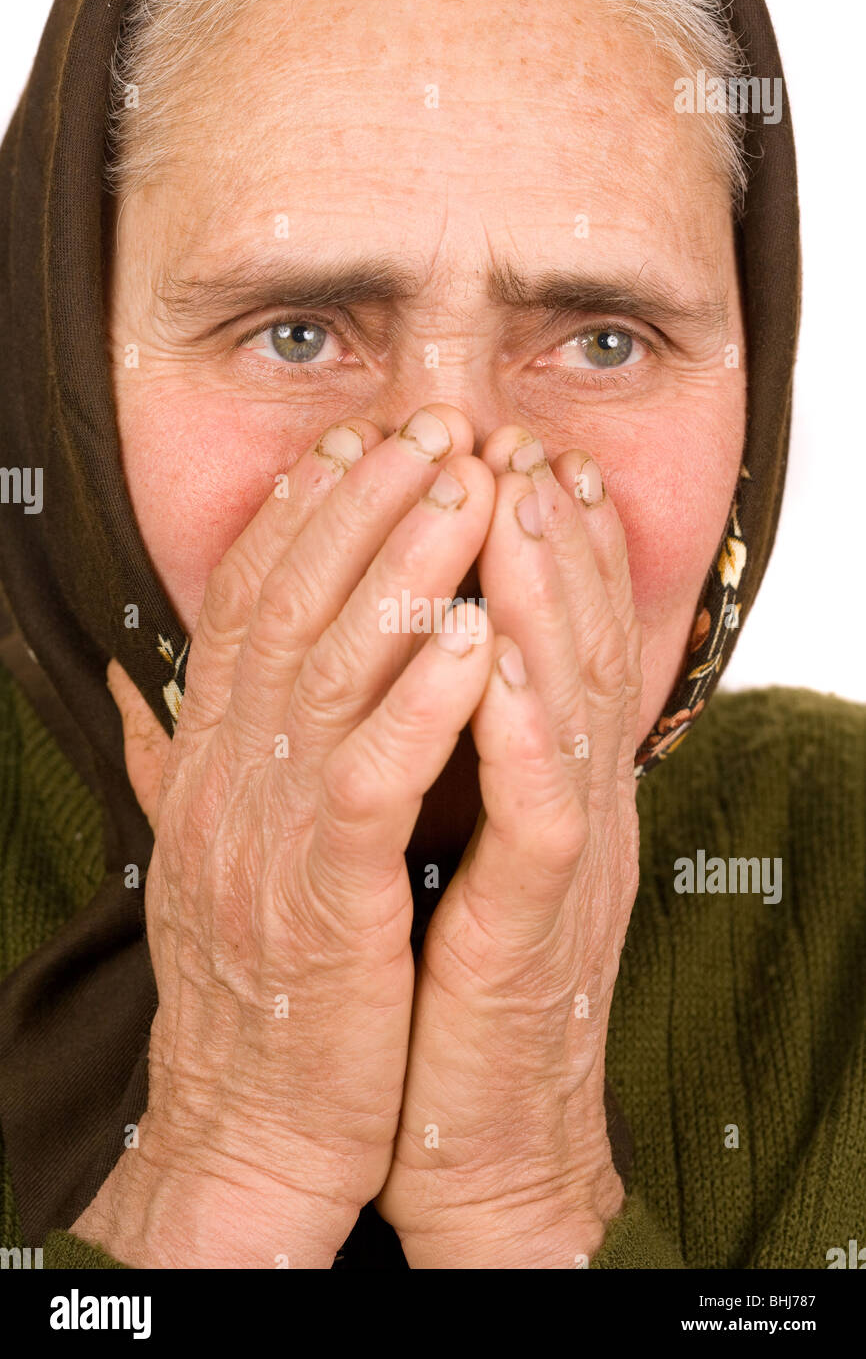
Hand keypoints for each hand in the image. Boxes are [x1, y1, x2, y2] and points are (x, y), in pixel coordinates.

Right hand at [72, 405, 496, 1267]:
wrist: (252, 1122)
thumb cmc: (258, 977)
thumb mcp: (210, 852)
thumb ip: (176, 759)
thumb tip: (136, 684)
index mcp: (210, 762)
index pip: (248, 608)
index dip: (300, 515)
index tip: (356, 443)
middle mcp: (225, 779)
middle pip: (288, 609)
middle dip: (361, 507)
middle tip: (430, 428)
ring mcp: (266, 835)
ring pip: (329, 671)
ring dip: (402, 571)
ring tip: (466, 490)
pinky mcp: (322, 900)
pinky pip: (368, 781)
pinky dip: (421, 703)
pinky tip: (476, 638)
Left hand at [376, 426, 641, 1267]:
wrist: (481, 1132)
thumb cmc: (447, 982)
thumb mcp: (449, 848)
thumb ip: (441, 760)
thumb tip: (403, 675)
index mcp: (547, 785)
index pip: (552, 639)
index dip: (540, 543)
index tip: (508, 453)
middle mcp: (574, 804)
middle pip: (576, 645)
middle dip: (547, 534)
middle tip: (520, 436)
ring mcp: (569, 862)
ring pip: (571, 705)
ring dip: (543, 598)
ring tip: (517, 500)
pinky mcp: (538, 925)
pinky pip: (539, 813)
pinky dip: (523, 729)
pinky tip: (500, 657)